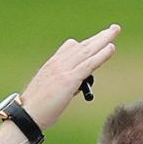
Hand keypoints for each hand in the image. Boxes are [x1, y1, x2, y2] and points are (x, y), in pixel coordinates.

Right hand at [0, 26, 120, 142]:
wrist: (26, 115)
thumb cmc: (37, 110)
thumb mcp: (52, 93)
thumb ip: (64, 86)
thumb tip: (75, 87)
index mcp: (52, 65)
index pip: (71, 48)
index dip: (86, 43)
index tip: (97, 39)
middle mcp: (58, 63)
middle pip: (82, 46)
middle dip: (99, 37)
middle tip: (113, 28)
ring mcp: (63, 70)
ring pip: (87, 51)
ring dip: (103, 40)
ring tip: (116, 30)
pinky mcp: (68, 80)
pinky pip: (88, 64)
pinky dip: (101, 55)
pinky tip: (111, 48)